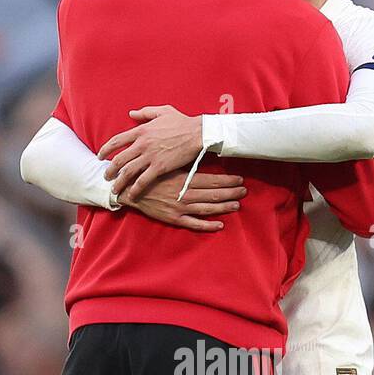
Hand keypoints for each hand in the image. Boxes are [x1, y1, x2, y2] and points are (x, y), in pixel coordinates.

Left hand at [98, 105, 202, 195]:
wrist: (198, 133)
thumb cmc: (182, 122)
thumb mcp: (162, 111)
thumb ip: (145, 112)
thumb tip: (131, 114)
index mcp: (141, 130)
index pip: (116, 141)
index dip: (105, 149)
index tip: (100, 156)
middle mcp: (142, 144)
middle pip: (119, 159)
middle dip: (110, 170)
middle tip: (106, 176)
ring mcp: (150, 156)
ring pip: (127, 172)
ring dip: (119, 182)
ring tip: (115, 189)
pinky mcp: (159, 167)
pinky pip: (143, 181)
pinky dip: (135, 189)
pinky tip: (131, 195)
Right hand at [121, 169, 244, 231]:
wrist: (128, 189)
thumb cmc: (148, 173)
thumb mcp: (165, 162)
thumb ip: (182, 159)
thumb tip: (198, 149)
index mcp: (184, 178)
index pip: (212, 180)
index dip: (227, 180)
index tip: (239, 178)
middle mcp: (184, 193)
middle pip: (213, 194)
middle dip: (231, 192)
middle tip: (244, 190)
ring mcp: (180, 208)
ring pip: (207, 209)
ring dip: (224, 207)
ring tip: (237, 204)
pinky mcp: (174, 219)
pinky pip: (194, 224)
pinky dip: (208, 225)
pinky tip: (220, 225)